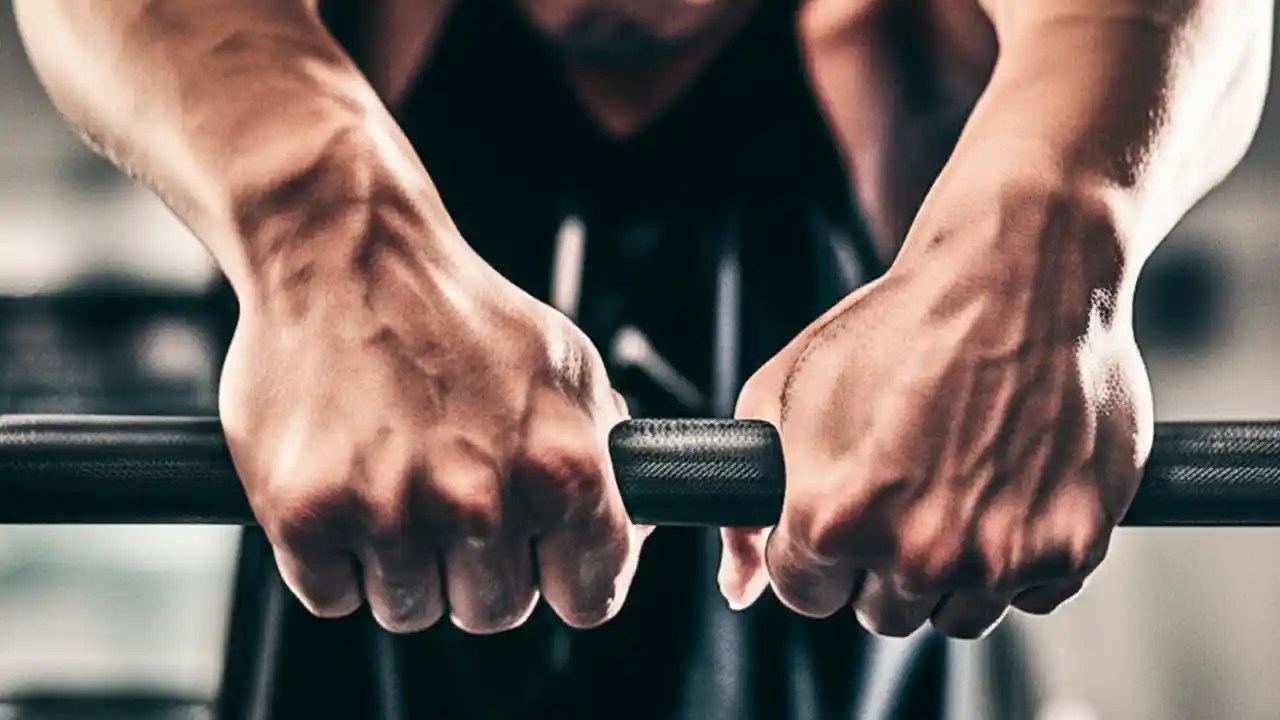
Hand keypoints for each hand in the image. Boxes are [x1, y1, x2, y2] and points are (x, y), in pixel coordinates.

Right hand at [220, 231, 644, 633]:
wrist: (347, 254)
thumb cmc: (460, 312)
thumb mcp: (569, 370)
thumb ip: (602, 459)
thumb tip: (623, 534)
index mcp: (560, 471)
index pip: (590, 598)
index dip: (566, 581)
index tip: (542, 563)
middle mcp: (480, 501)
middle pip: (494, 612)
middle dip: (477, 570)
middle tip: (450, 497)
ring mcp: (389, 513)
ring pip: (411, 610)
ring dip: (403, 565)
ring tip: (394, 479)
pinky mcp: (305, 516)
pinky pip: (333, 597)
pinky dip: (334, 559)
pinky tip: (344, 486)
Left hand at [720, 193, 1153, 638]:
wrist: (1019, 270)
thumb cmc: (897, 323)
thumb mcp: (781, 392)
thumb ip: (747, 502)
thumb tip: (738, 588)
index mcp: (831, 519)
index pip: (805, 595)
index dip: (816, 553)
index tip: (840, 515)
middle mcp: (914, 554)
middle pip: (882, 614)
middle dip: (882, 563)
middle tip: (905, 490)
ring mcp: (999, 559)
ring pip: (956, 616)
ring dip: (951, 571)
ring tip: (958, 485)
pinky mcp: (1073, 550)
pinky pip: (1032, 595)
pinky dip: (1023, 557)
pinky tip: (1014, 487)